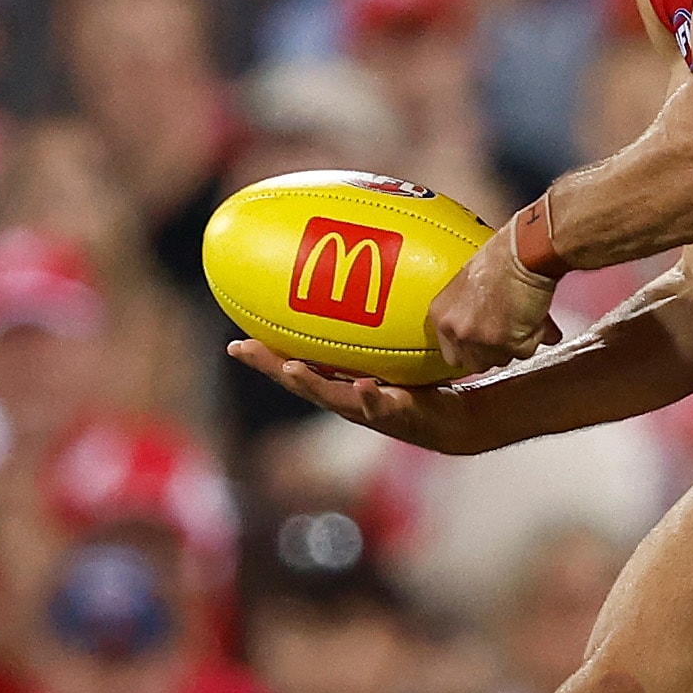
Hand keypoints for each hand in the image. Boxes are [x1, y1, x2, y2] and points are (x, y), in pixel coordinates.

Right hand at [229, 340, 500, 455]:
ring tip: (290, 367)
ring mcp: (372, 410)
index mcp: (340, 383)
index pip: (294, 366)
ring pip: (332, 398)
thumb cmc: (422, 380)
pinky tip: (363, 385)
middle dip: (269, 367)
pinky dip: (371, 397)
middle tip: (243, 349)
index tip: (234, 343)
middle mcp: (348, 399)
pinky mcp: (401, 416)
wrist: (458, 418)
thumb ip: (380, 323)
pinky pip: (384, 405)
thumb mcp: (397, 349)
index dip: (264, 357)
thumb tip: (374, 273)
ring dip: (310, 383)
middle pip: (300, 382)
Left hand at [425, 233, 561, 375]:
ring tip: (523, 319)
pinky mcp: (508, 344)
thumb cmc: (501, 259)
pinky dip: (534, 338)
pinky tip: (535, 317)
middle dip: (494, 352)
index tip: (484, 345)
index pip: (451, 355)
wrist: (524, 253)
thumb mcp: (468, 285)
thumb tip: (484, 335)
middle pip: (476, 364)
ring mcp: (481, 340)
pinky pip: (525, 352)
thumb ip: (468, 313)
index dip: (471, 351)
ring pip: (502, 360)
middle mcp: (456, 331)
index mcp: (441, 316)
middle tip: (508, 333)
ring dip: (515, 345)